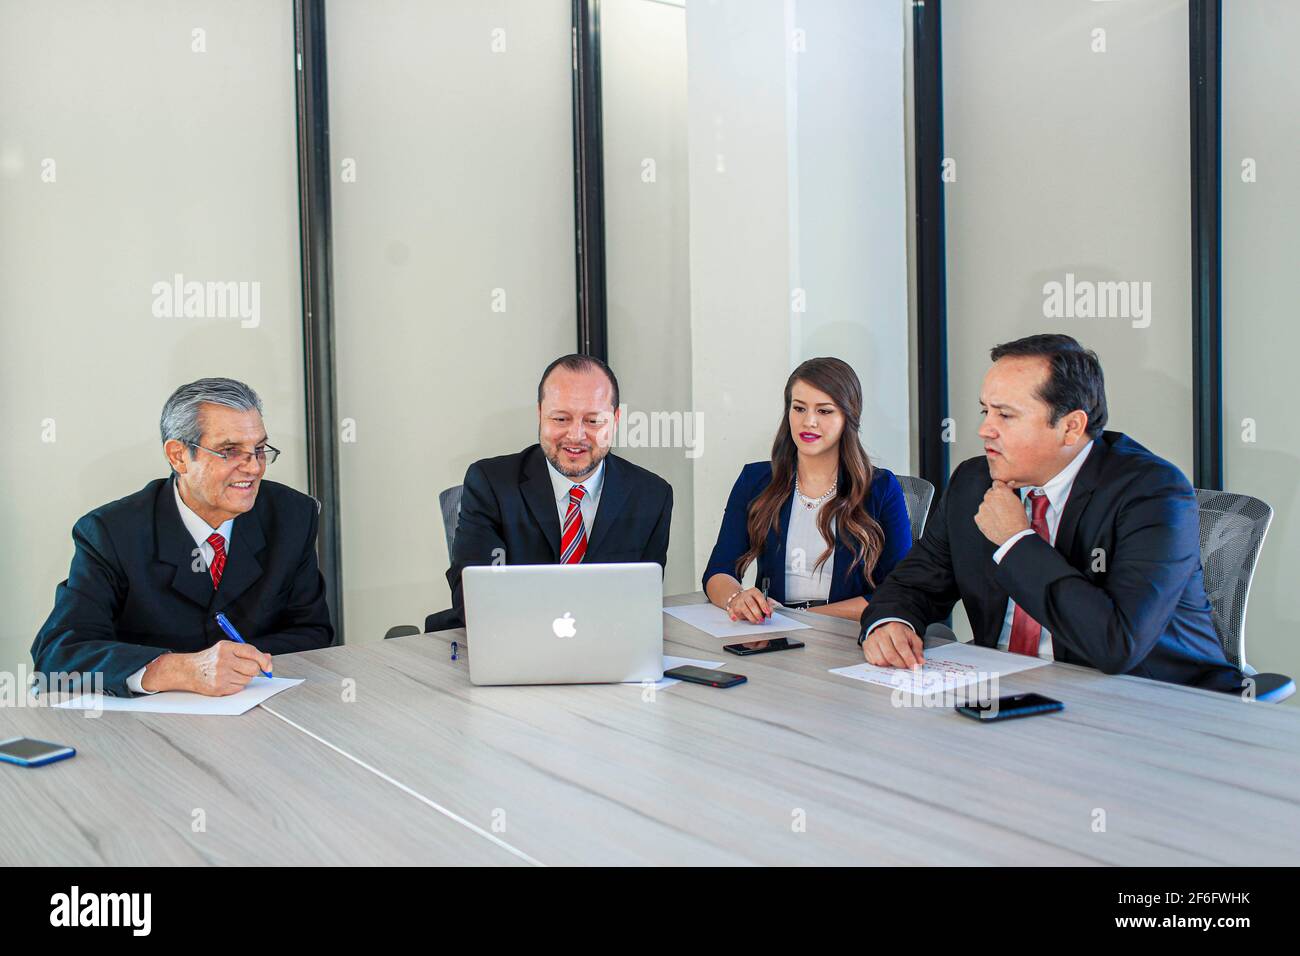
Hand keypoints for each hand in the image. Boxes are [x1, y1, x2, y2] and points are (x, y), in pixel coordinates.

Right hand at [143, 641, 271, 695]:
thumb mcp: (227, 649)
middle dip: (254, 670)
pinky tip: (227, 680)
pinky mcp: (219, 688)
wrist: (188, 670)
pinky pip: (239, 688)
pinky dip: (237, 685)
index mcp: (226, 647)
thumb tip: (268, 658)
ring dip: (244, 678)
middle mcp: (223, 660)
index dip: (264, 660)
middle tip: (246, 668)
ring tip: (232, 673)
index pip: (252, 652)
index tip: (268, 666)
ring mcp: (220, 675)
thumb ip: (247, 652)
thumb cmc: (210, 659)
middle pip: (253, 668)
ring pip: (248, 679)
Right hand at [727, 588, 778, 623]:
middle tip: (762, 619)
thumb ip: (769, 602)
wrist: (737, 597)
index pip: (759, 596)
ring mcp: (738, 601)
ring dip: (750, 616)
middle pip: (751, 603)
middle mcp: (745, 595)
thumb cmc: (751, 599)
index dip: (764, 605)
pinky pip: (731, 611)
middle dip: (757, 613)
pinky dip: (733, 615)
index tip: (767, 612)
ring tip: (755, 621)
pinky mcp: (731, 607)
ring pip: (743, 608)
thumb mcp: (761, 598)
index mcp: (754, 591)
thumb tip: (777, 606)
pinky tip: (736, 618)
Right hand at [861, 621, 924, 669]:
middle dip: (900, 664)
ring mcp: (872, 640)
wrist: (885, 627)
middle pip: (890, 655)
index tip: (914, 667)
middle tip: (905, 666)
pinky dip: (881, 664)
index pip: (901, 647)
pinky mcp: (866, 646)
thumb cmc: (900, 634)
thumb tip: (920, 662)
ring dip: (890, 665)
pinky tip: (886, 659)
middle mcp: (881, 633)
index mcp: (894, 629)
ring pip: (881, 660)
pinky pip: (873, 661)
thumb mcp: (912, 638)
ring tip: (895, 661)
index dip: (908, 659)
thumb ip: (917, 650)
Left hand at [974, 479, 1029, 545]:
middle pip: (990, 494)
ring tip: (999, 518)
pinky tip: (994, 522)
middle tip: (1002, 508)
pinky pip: (981, 515)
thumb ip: (1010, 492)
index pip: (996, 483)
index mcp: (1000, 491)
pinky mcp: (978, 517)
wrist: (1013, 536)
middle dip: (995, 499)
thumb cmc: (1019, 521)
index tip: (1001, 492)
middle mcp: (989, 497)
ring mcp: (982, 507)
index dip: (1000, 488)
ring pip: (985, 505)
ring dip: (990, 509)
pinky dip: (986, 518)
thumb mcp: (1018, 502)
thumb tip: (1008, 486)